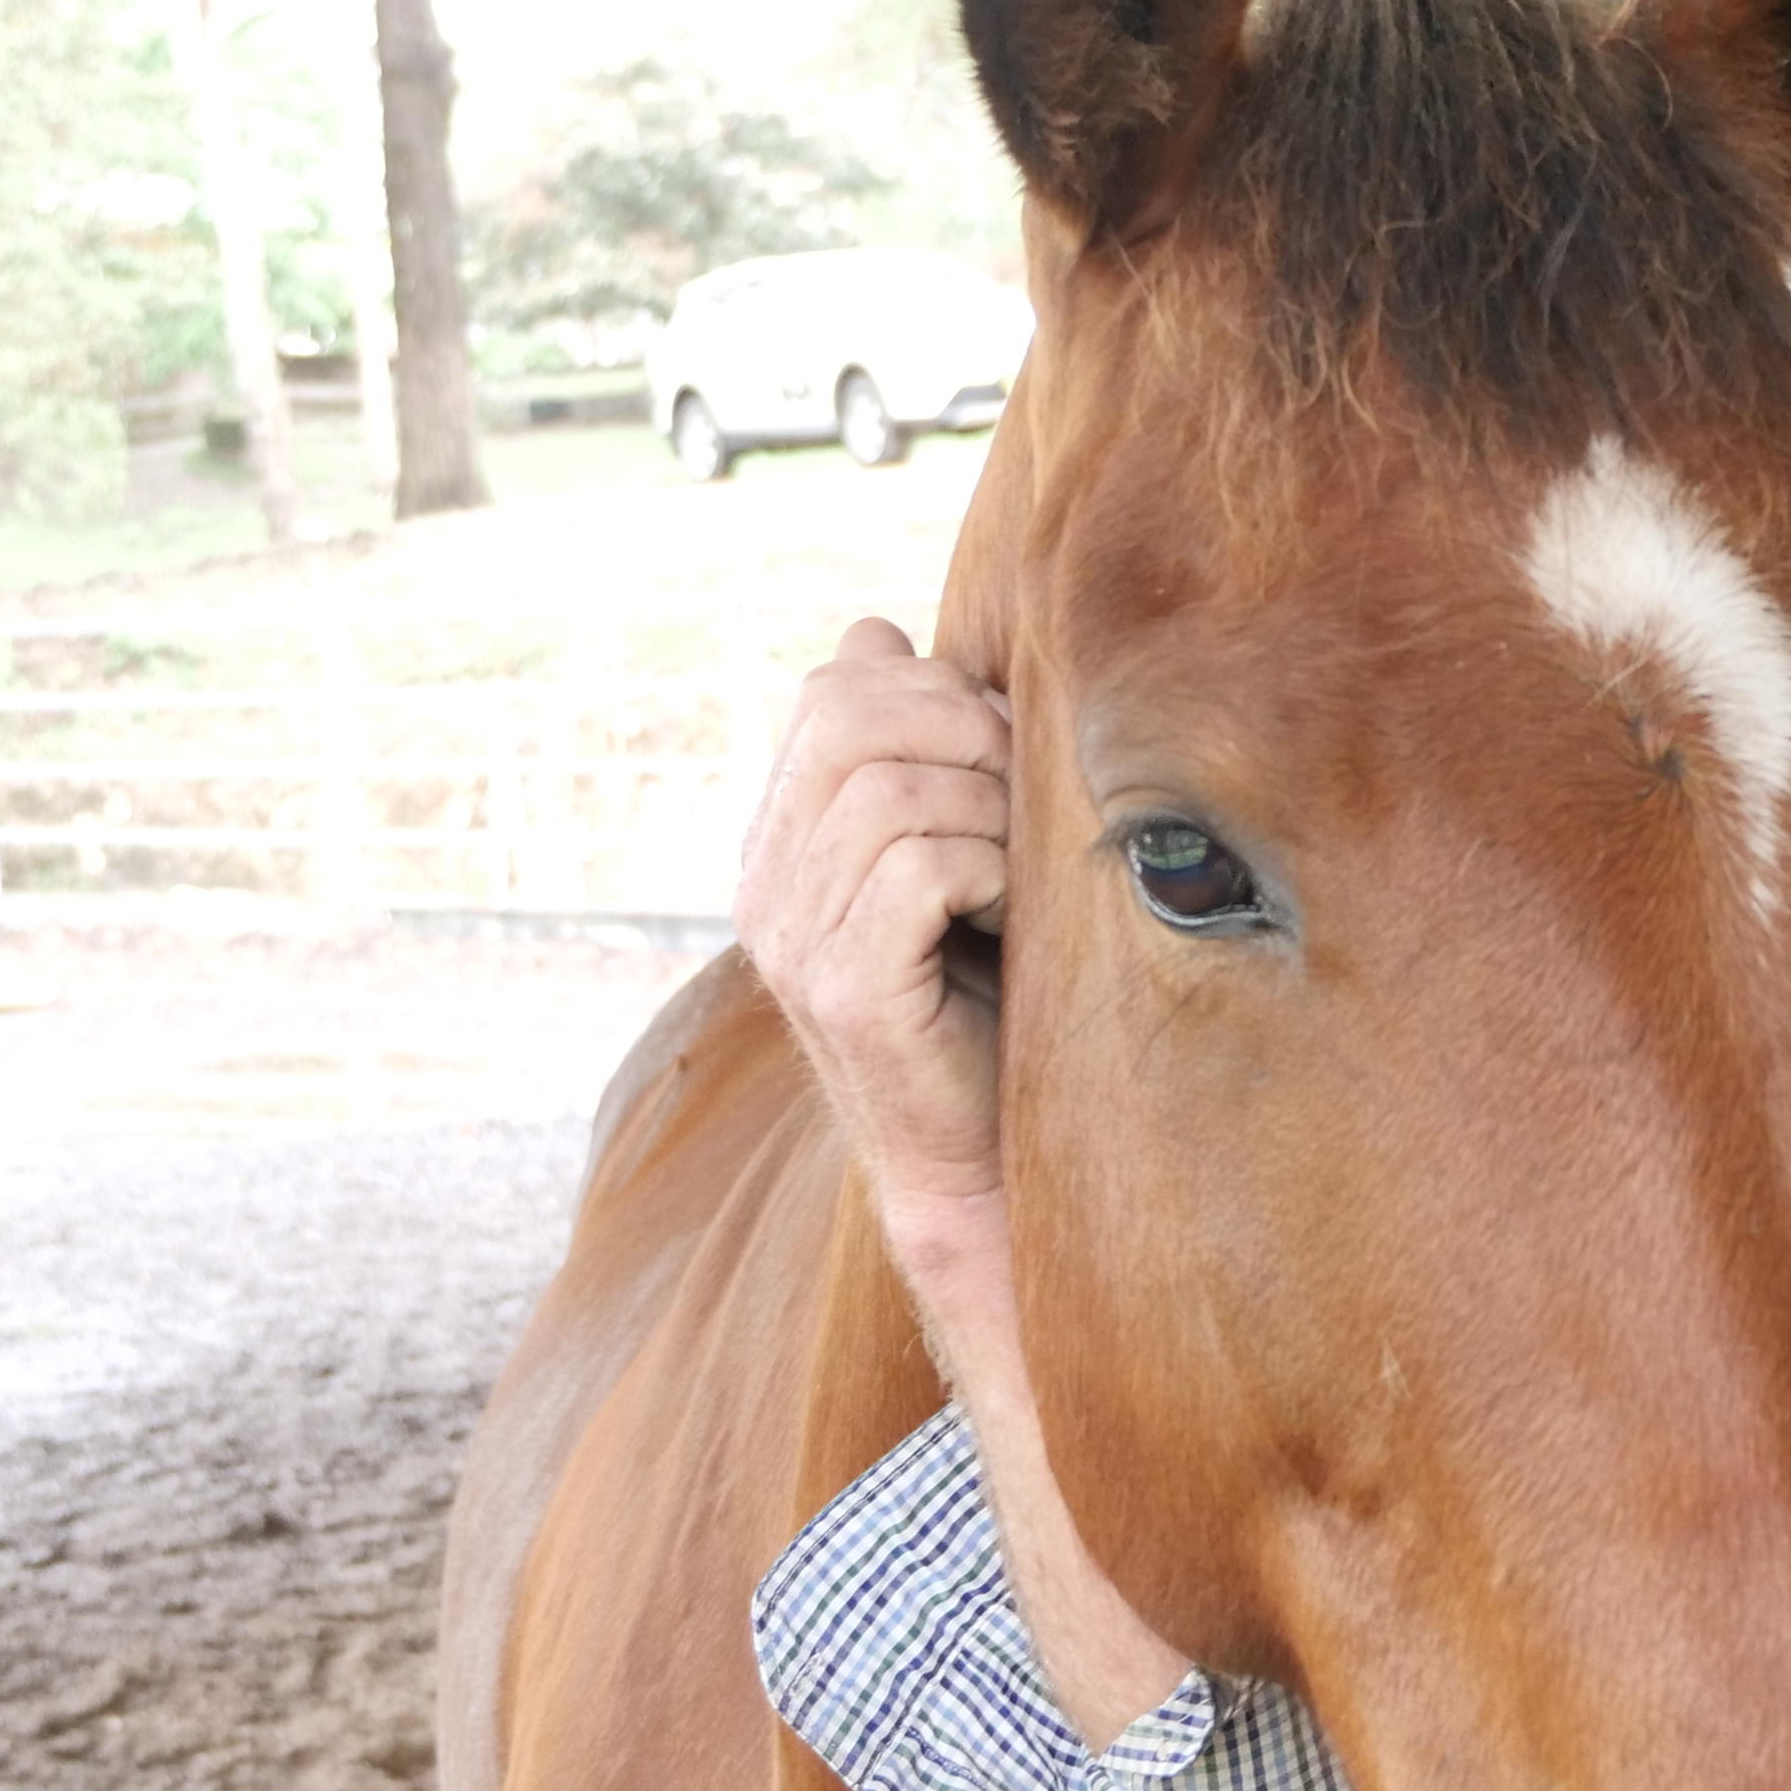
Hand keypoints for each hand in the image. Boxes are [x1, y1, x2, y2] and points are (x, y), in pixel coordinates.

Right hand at [737, 619, 1012, 1265]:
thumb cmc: (992, 1000)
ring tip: (1018, 868)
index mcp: (783, 842)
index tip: (1003, 748)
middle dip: (966, 730)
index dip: (934, 690)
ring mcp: (792, 939)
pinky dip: (985, 871)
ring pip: (891, 788)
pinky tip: (1005, 916)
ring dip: (988, 809)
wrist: (988, 1161)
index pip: (833, 693)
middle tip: (1025, 793)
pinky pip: (918, 866)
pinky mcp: (842, 991)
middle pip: (849, 717)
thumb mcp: (954, 853)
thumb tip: (869, 629)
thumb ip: (913, 754)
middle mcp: (765, 885)